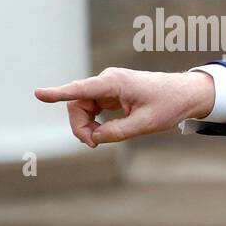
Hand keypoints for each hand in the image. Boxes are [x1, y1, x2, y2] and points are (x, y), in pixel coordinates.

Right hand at [33, 68, 215, 146]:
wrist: (187, 94)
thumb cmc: (170, 105)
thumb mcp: (145, 124)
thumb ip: (117, 133)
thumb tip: (94, 138)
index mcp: (114, 82)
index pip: (80, 89)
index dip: (58, 93)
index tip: (39, 94)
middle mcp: (108, 81)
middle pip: (78, 104)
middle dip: (79, 125)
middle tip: (93, 144)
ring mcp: (109, 86)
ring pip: (83, 107)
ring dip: (86, 125)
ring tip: (99, 140)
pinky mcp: (112, 93)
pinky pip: (93, 108)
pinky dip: (94, 122)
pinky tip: (101, 133)